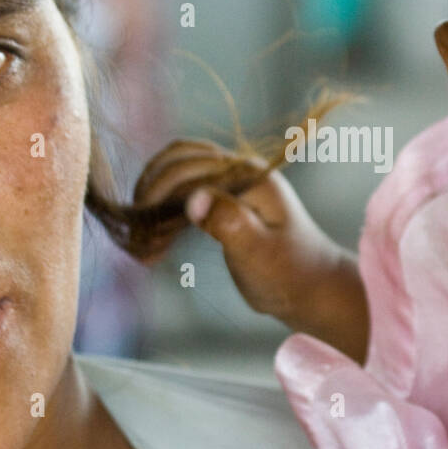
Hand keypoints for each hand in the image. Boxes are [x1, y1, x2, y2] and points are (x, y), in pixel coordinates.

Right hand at [132, 139, 368, 361]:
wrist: (312, 288)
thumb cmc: (290, 274)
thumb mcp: (259, 253)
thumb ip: (228, 222)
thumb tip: (194, 198)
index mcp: (250, 177)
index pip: (191, 167)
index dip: (159, 192)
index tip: (142, 227)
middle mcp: (240, 171)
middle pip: (180, 160)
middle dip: (151, 190)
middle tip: (135, 231)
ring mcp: (233, 183)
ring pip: (179, 173)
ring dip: (154, 197)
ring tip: (141, 238)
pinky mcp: (226, 201)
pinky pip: (186, 192)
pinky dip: (165, 211)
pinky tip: (154, 243)